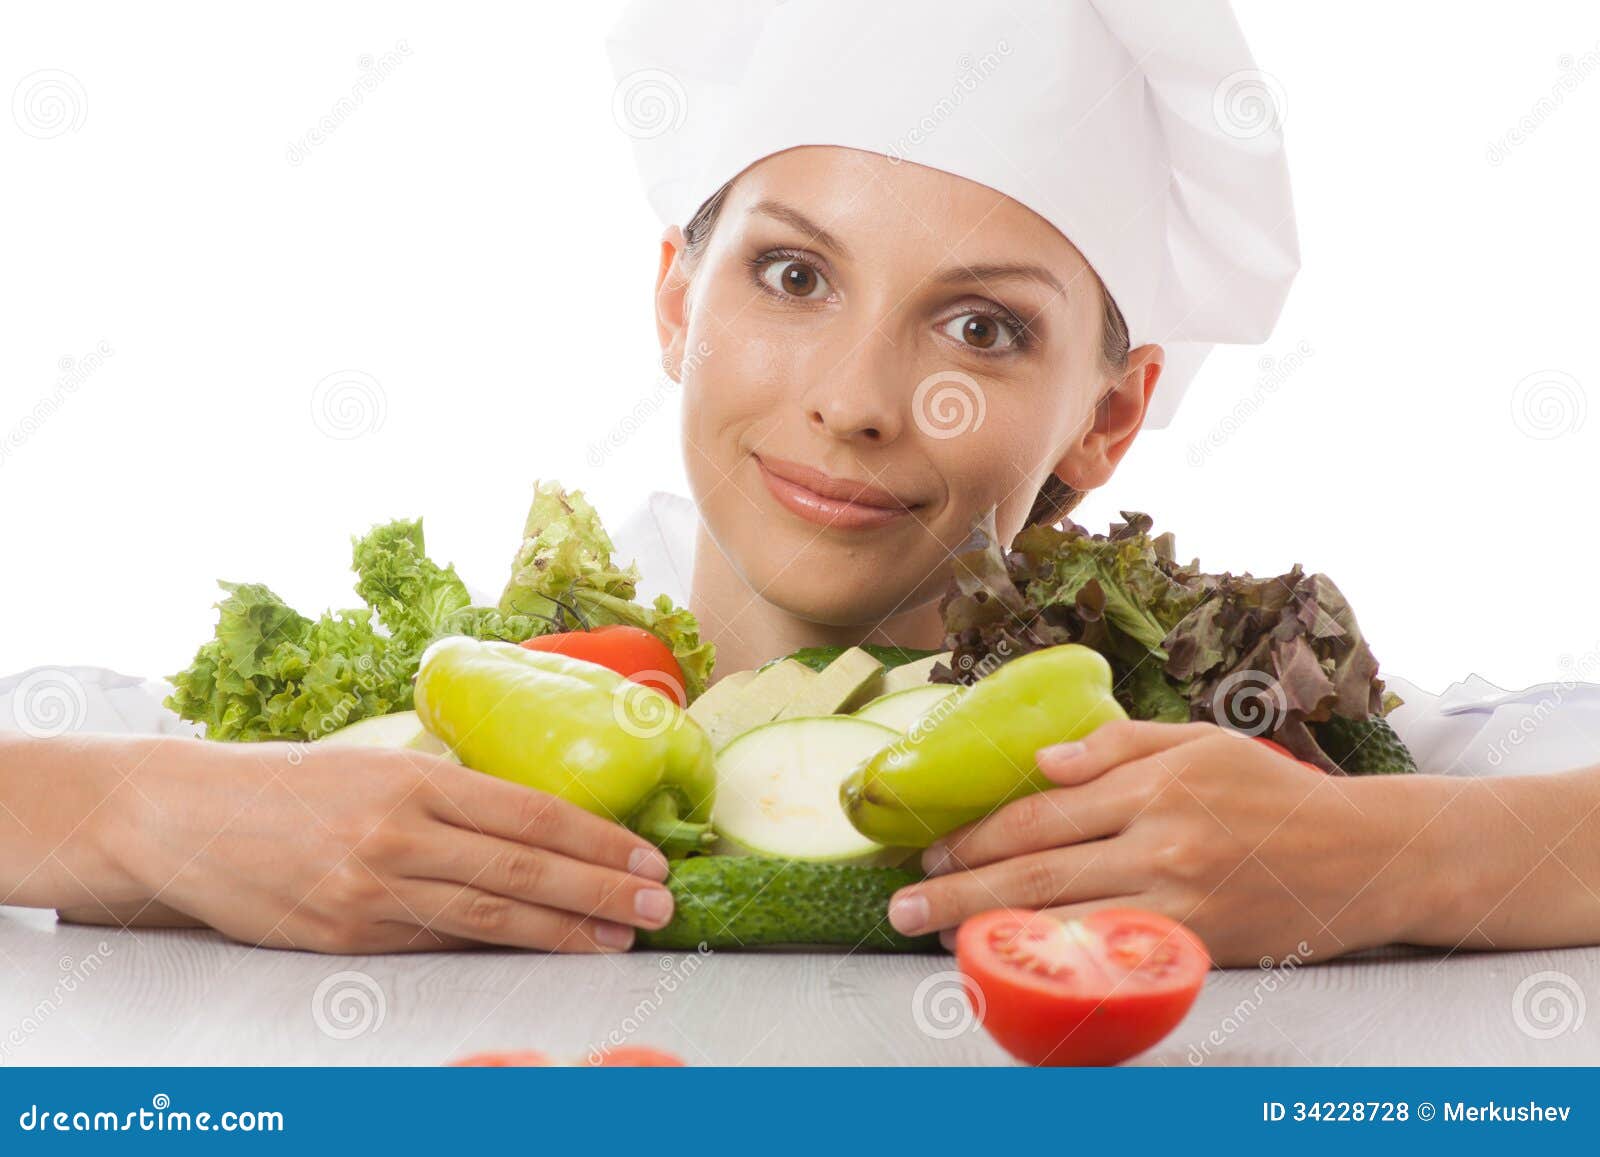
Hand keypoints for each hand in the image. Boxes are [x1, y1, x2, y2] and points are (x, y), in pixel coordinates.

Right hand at [93, 736, 675, 953]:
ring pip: (492, 916)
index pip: (531, 813)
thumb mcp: (376, 764)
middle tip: (661, 904)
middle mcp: (400, 833)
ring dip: (567, 930)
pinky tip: (545, 950)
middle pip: (526, 868)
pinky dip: (500, 947)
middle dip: (603, 889)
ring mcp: (372, 890)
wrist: (183, 817)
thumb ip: (449, 794)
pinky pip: (439, 941)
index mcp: (414, 777)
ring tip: (621, 936)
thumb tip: (535, 825)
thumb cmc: (289, 785)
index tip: (647, 857)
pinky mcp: (348, 936)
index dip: (598, 841)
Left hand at [886, 720, 1435, 965]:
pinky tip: (1016, 966)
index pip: (1038, 814)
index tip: (928, 852)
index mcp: (1152, 783)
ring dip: (990, 933)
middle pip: (1034, 872)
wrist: (1365, 857)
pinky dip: (1056, 963)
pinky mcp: (1198, 947)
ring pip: (1062, 921)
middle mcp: (1160, 841)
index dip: (974, 837)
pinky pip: (1111, 956)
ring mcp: (1179, 900)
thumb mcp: (1199, 742)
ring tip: (939, 938)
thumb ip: (1116, 746)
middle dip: (956, 891)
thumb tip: (1040, 763)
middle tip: (902, 906)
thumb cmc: (1273, 793)